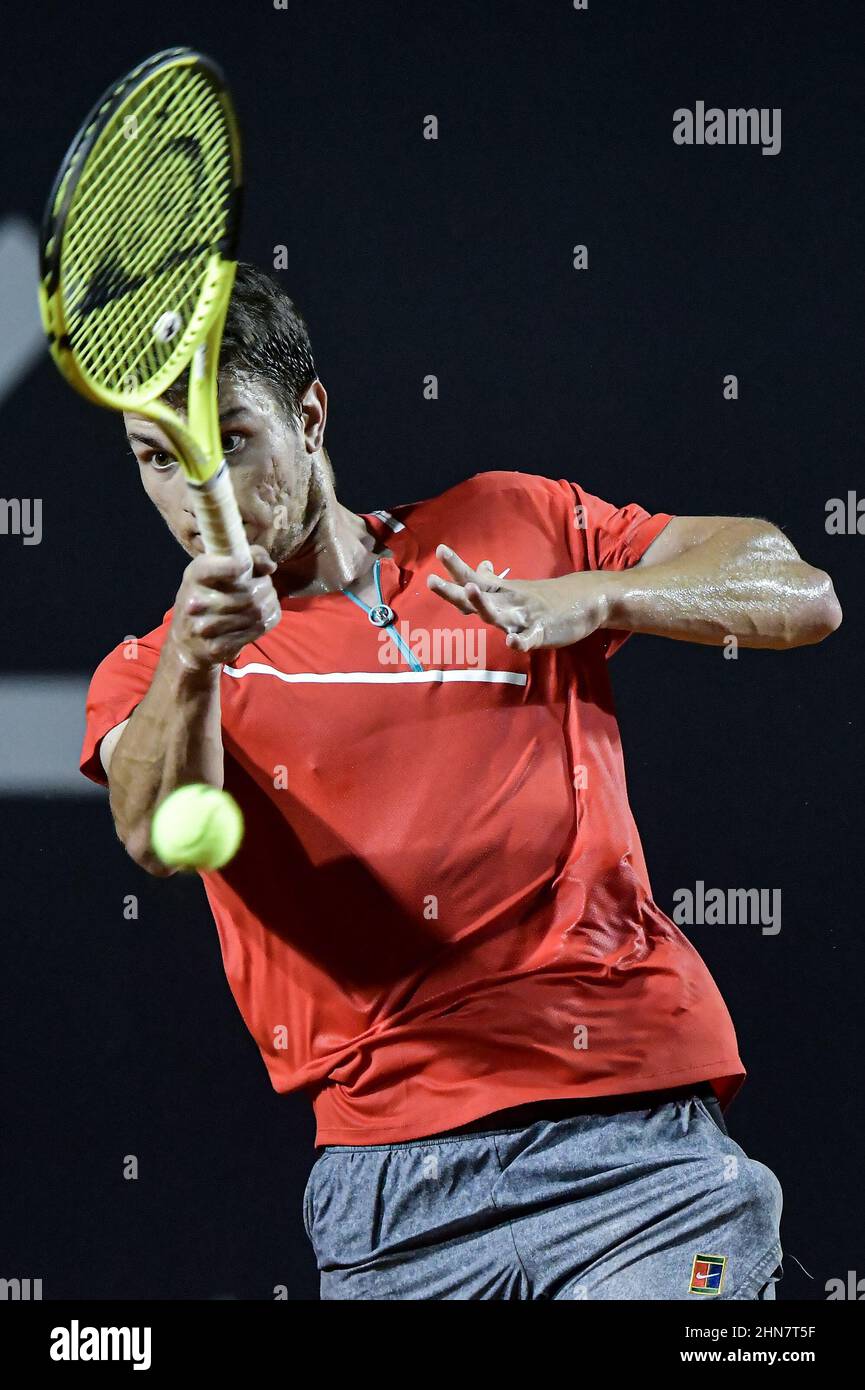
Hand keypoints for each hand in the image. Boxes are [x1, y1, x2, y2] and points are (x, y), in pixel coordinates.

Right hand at [168, 545, 281, 671]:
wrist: (187, 641)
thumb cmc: (208, 596)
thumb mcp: (217, 569)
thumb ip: (248, 557)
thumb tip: (270, 567)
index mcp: (195, 575)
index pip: (217, 567)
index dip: (240, 565)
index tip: (248, 566)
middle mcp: (195, 601)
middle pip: (248, 593)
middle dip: (266, 587)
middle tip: (268, 587)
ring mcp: (204, 626)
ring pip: (255, 612)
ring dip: (269, 605)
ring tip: (266, 602)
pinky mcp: (217, 646)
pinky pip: (255, 630)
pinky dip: (266, 622)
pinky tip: (262, 618)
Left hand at [427, 545, 611, 651]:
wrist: (585, 601)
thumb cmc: (546, 597)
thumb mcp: (516, 588)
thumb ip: (493, 581)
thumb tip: (479, 566)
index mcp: (502, 592)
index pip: (474, 578)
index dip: (456, 567)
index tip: (439, 550)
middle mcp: (509, 601)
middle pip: (477, 596)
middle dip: (455, 590)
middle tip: (431, 580)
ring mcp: (525, 616)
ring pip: (500, 614)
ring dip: (485, 604)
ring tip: (471, 591)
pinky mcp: (541, 632)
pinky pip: (529, 638)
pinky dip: (521, 641)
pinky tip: (512, 643)